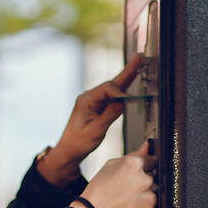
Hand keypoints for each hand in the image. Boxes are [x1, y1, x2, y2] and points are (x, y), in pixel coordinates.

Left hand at [38, 53, 143, 184]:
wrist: (69, 149)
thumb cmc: (78, 142)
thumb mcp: (95, 131)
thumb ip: (109, 116)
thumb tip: (122, 103)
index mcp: (86, 100)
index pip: (107, 89)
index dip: (120, 93)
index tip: (130, 101)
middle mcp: (89, 97)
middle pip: (111, 82)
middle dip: (126, 71)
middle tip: (138, 57)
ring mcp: (93, 101)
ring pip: (113, 86)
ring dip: (126, 77)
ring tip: (138, 64)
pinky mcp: (97, 106)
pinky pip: (112, 94)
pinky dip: (122, 87)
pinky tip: (130, 80)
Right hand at [78, 139, 156, 207]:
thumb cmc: (99, 190)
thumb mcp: (112, 165)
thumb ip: (134, 155)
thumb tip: (148, 145)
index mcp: (135, 164)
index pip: (152, 160)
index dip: (143, 168)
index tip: (134, 175)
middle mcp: (145, 180)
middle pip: (154, 178)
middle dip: (144, 182)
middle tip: (127, 190)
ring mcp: (149, 199)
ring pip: (154, 195)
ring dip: (145, 198)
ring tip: (128, 201)